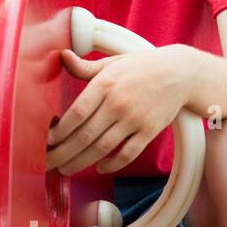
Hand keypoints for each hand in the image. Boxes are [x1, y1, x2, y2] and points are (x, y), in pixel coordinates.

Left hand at [46, 47, 188, 174]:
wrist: (179, 73)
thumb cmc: (139, 67)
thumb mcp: (111, 63)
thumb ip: (85, 67)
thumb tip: (62, 56)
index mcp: (105, 84)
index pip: (77, 113)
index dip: (60, 130)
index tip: (47, 141)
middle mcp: (118, 103)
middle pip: (85, 135)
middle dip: (63, 153)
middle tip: (47, 163)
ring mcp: (135, 119)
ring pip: (103, 148)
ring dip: (81, 162)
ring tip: (65, 170)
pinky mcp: (149, 131)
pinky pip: (128, 153)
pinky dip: (112, 164)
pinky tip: (99, 168)